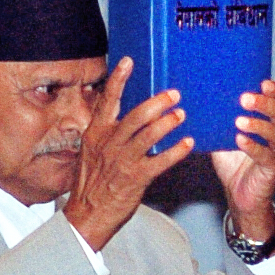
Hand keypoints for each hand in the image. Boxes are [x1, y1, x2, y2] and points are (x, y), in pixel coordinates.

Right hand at [63, 57, 194, 252]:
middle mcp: (109, 143)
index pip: (107, 100)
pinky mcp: (136, 178)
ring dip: (168, 123)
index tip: (128, 61)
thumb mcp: (92, 151)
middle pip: (136, 115)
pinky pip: (160, 161)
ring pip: (149, 135)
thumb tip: (125, 116)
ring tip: (182, 116)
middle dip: (157, 103)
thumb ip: (107, 133)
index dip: (118, 79)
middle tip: (174, 94)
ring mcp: (123, 160)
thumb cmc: (92, 182)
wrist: (87, 213)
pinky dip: (176, 151)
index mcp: (97, 133)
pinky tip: (187, 144)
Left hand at [211, 80, 274, 240]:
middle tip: (245, 98)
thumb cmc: (234, 165)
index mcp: (269, 124)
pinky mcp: (273, 169)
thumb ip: (218, 121)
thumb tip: (197, 101)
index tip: (263, 82)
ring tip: (240, 120)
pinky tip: (240, 140)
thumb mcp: (223, 137)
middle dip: (264, 104)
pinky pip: (265, 156)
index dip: (273, 92)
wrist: (239, 196)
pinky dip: (253, 146)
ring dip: (258, 124)